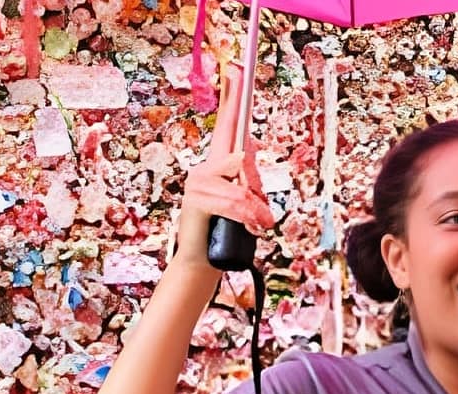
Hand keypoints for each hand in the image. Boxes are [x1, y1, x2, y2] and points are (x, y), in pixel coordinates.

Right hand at [172, 64, 275, 269]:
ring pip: (240, 185)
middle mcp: (205, 166)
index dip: (232, 96)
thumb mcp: (246, 203)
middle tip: (261, 217)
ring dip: (255, 210)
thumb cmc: (228, 231)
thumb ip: (248, 181)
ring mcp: (197, 181)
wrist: (206, 261)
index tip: (237, 68)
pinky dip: (247, 215)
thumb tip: (245, 159)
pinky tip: (251, 226)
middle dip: (256, 190)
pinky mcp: (195, 198)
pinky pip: (232, 199)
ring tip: (257, 226)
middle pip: (242, 157)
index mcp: (220, 163)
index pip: (228, 123)